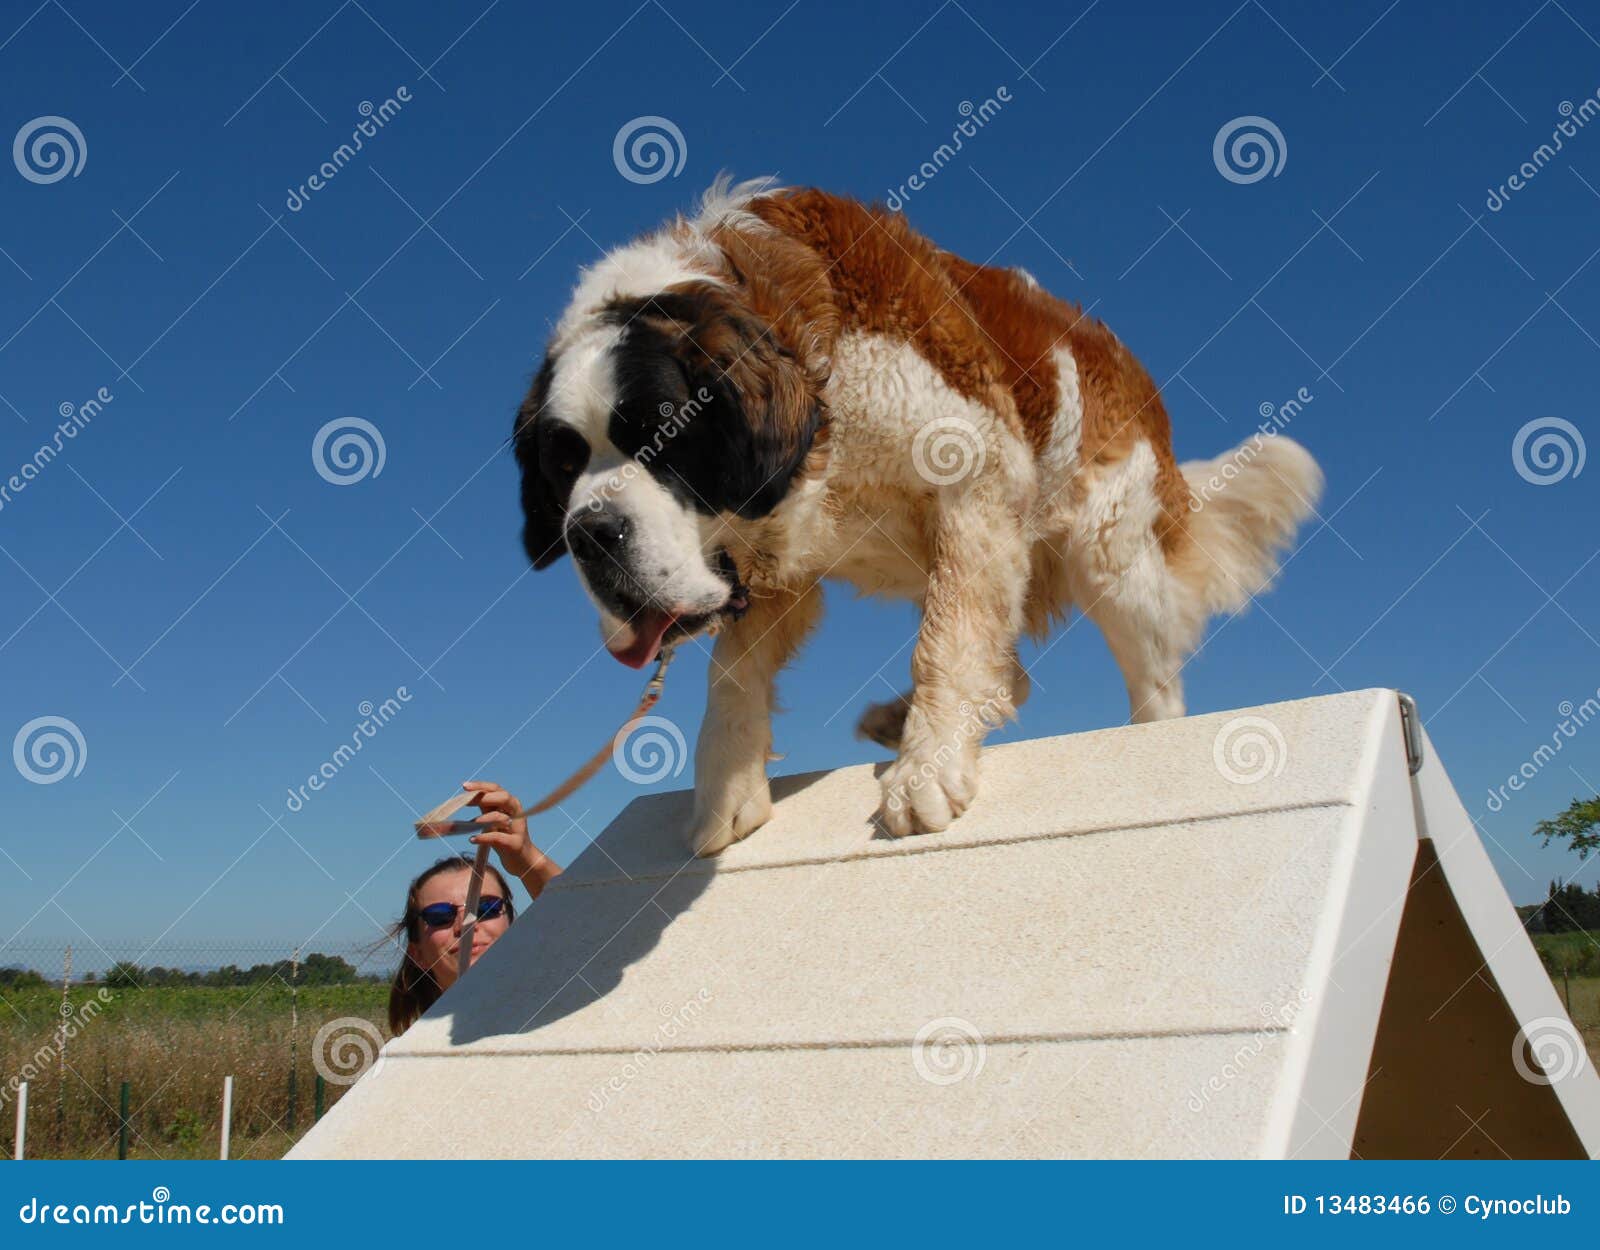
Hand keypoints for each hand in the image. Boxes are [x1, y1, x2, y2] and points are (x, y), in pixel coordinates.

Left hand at [460, 780, 561, 899]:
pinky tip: (472, 839)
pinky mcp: (515, 844)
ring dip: (482, 819)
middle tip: (465, 802)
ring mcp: (517, 828)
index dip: (481, 786)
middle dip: (483, 797)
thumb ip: (485, 808)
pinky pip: (497, 838)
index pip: (496, 789)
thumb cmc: (506, 838)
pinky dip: (483, 838)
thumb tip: (466, 797)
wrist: (523, 860)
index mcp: (511, 804)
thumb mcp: (495, 819)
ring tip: (468, 824)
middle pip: (502, 797)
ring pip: (500, 817)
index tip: (464, 786)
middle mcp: (517, 813)